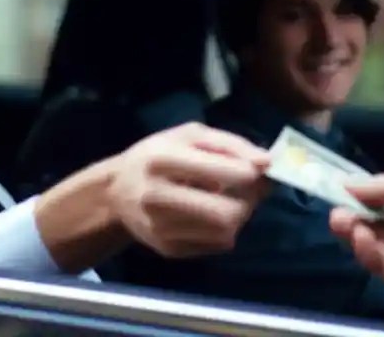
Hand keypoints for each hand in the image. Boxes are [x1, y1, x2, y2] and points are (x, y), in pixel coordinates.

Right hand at [107, 122, 270, 257]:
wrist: (116, 192)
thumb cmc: (158, 155)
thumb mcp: (190, 135)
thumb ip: (230, 144)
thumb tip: (267, 163)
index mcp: (163, 160)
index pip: (224, 173)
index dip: (251, 173)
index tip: (255, 169)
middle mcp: (158, 197)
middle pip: (228, 212)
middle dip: (250, 201)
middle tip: (249, 189)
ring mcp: (161, 228)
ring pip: (226, 233)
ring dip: (240, 216)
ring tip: (231, 199)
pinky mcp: (168, 249)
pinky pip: (218, 245)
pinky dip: (225, 229)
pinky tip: (212, 214)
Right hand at [328, 168, 383, 309]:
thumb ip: (383, 186)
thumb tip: (346, 182)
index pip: (375, 197)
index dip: (353, 195)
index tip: (330, 191)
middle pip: (368, 222)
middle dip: (349, 217)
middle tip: (336, 215)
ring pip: (370, 244)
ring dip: (355, 234)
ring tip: (349, 227)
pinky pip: (381, 265)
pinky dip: (369, 253)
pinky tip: (366, 242)